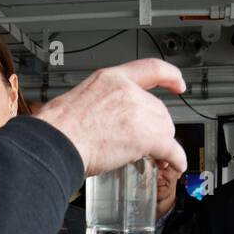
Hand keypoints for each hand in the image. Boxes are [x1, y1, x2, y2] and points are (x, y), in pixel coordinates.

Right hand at [33, 59, 187, 175]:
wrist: (55, 142)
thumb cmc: (57, 127)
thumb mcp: (79, 99)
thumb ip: (99, 103)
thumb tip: (101, 120)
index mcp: (111, 78)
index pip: (151, 69)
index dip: (170, 76)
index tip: (178, 83)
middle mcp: (128, 92)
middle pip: (159, 108)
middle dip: (156, 127)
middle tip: (148, 142)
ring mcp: (138, 114)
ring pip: (165, 129)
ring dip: (162, 144)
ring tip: (155, 157)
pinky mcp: (144, 137)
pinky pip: (170, 148)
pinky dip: (176, 158)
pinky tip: (175, 164)